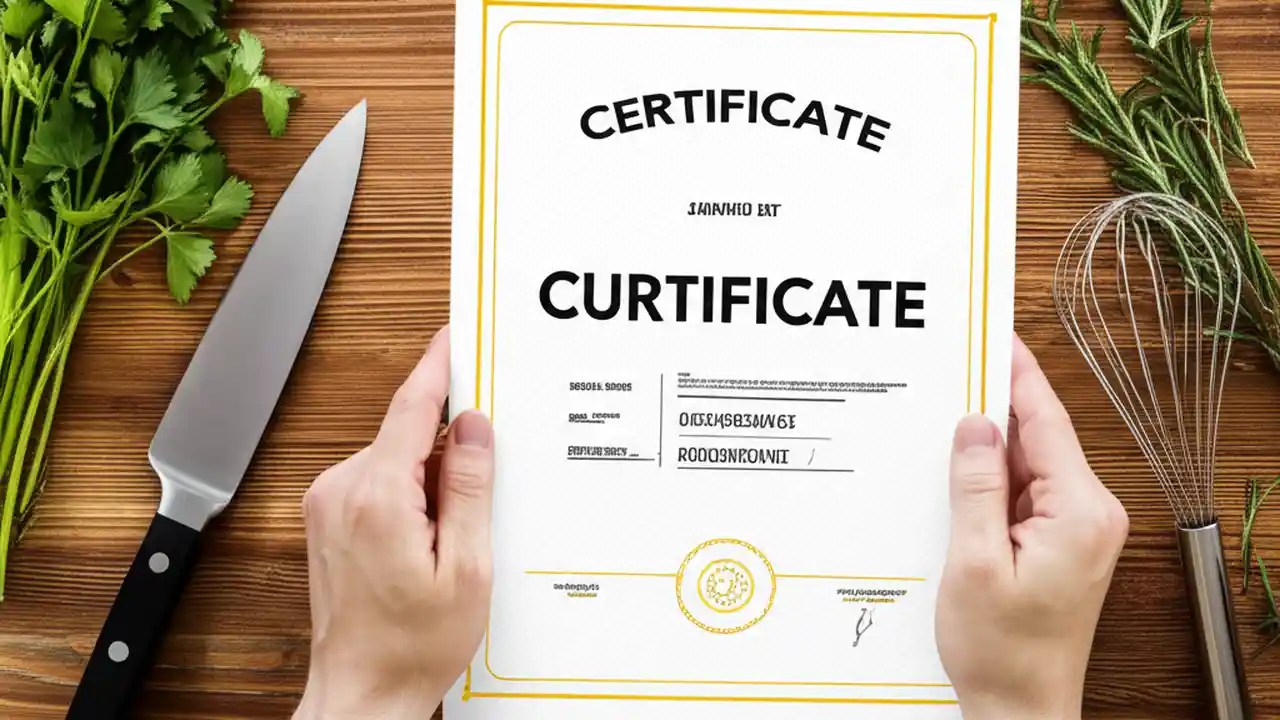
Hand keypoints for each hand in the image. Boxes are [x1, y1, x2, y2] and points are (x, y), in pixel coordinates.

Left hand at [293, 327, 494, 718]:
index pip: (411, 407)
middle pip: (407, 434)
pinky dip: (409, 494)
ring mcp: (327, 503)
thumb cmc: (412, 645)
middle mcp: (341, 490)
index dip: (438, 366)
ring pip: (394, 459)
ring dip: (429, 481)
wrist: (362, 692)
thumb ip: (468, 488)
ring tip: (449, 543)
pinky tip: (428, 542)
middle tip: (479, 495)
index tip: (454, 337)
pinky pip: (377, 481)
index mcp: (378, 497)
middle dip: (449, 452)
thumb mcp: (466, 568)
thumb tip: (472, 426)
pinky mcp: (326, 516)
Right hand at [936, 336, 1127, 719]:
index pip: (1046, 422)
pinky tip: (958, 476)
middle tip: (949, 372)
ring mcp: (1079, 529)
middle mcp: (1091, 514)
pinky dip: (993, 479)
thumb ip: (976, 486)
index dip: (1016, 375)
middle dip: (994, 407)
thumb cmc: (1001, 650)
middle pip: (1038, 438)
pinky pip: (1026, 492)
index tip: (994, 336)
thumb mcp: (974, 562)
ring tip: (942, 427)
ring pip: (1029, 464)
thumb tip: (976, 423)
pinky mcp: (1063, 543)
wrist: (1019, 707)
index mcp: (1080, 512)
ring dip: (989, 447)